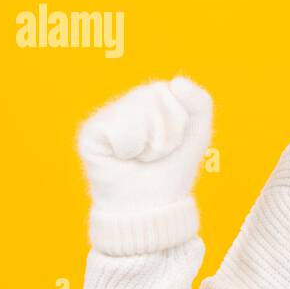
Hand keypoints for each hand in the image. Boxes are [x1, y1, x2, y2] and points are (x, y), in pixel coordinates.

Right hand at [76, 75, 213, 213]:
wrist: (149, 207)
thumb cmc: (171, 171)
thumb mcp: (198, 134)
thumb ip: (199, 102)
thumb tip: (177, 81)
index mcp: (150, 100)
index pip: (173, 88)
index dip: (182, 120)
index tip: (173, 143)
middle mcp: (125, 104)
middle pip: (157, 95)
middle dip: (170, 131)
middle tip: (157, 153)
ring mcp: (106, 116)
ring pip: (142, 109)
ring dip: (154, 142)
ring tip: (142, 156)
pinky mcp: (90, 132)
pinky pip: (122, 128)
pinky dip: (132, 148)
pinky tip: (125, 159)